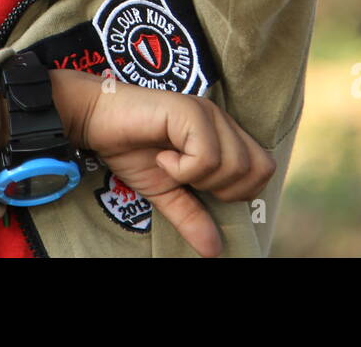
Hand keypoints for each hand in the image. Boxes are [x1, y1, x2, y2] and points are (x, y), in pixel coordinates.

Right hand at [51, 68, 275, 256]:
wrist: (97, 121)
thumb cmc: (132, 149)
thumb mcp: (166, 192)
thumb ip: (192, 217)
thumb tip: (214, 251)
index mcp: (224, 135)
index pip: (263, 169)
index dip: (238, 191)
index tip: (199, 188)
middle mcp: (222, 120)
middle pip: (257, 169)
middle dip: (223, 188)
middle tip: (188, 180)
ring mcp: (207, 113)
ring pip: (233, 164)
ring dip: (198, 178)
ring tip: (170, 165)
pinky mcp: (189, 110)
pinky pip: (206, 156)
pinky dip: (182, 168)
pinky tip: (162, 157)